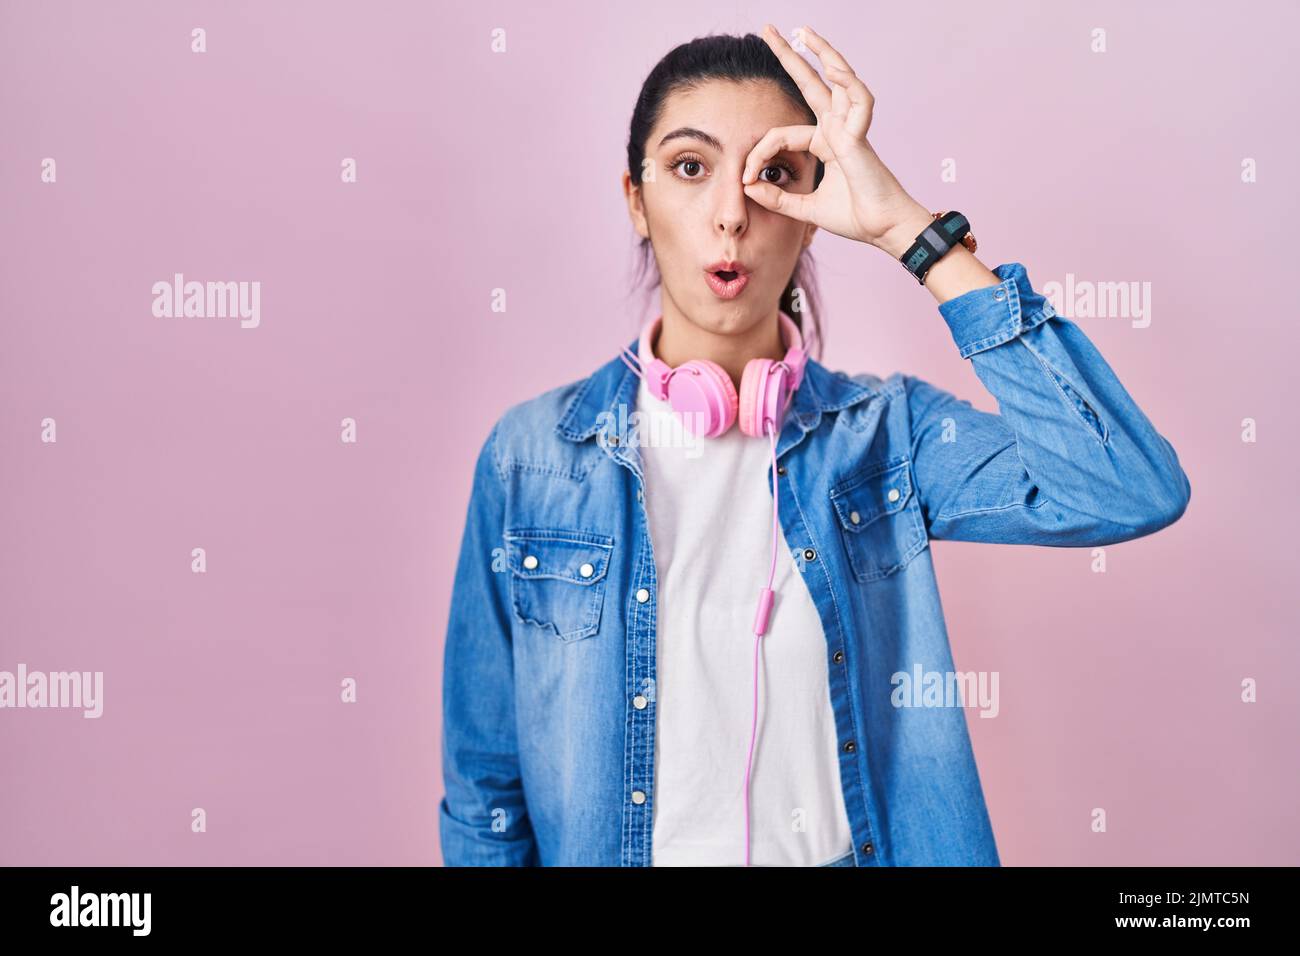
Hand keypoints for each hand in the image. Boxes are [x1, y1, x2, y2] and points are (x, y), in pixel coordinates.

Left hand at [743, 24, 931, 253]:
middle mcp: (837, 130)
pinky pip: (859, 102)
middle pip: (812, 84)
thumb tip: (747, 187)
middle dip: (791, 56)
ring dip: (823, 54)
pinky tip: (833, 67)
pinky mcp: (861, 138)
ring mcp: (850, 129)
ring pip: (838, 80)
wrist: (882, 230)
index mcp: (825, 144)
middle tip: (768, 30)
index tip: (744, 180)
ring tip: (803, 31)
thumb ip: (776, 198)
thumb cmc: (853, 217)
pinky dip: (848, 83)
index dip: (757, 155)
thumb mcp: (803, 209)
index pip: (780, 135)